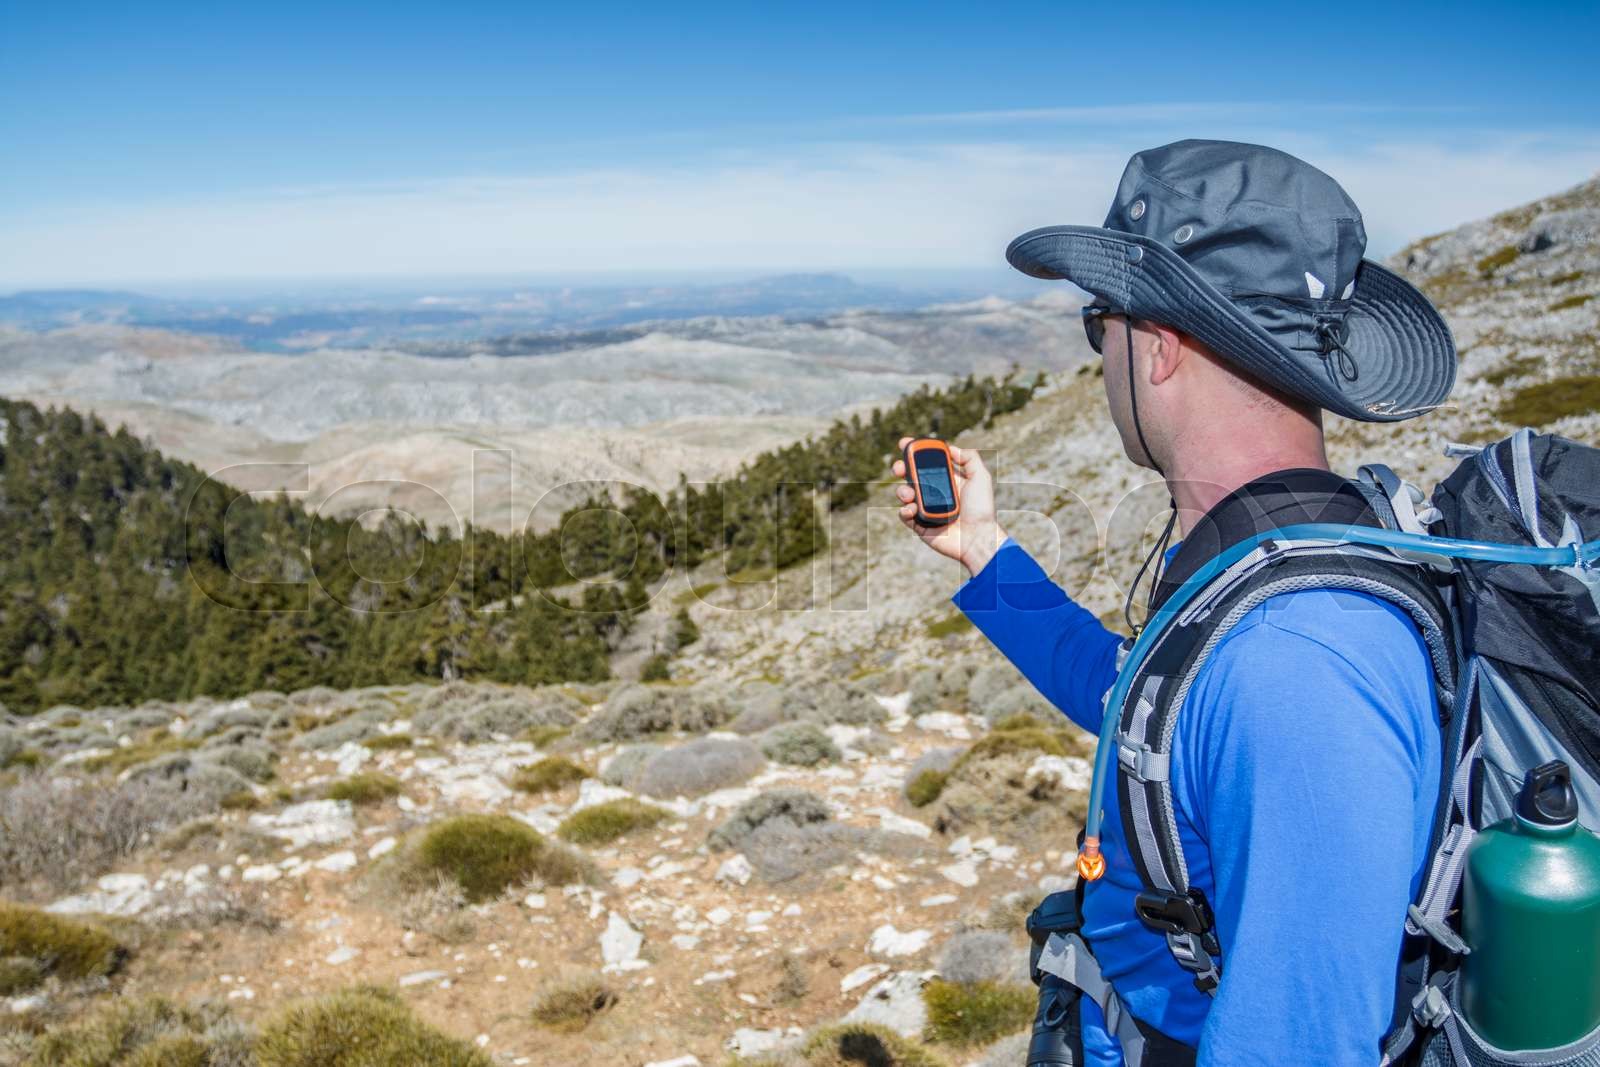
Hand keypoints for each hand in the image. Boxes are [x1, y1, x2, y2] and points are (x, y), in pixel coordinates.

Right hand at [893, 438, 1007, 576]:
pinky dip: (904, 510)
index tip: (905, 443)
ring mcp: (926, 509)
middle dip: (901, 468)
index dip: (914, 452)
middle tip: (899, 467)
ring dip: (902, 490)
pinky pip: (904, 515)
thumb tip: (950, 448)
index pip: (927, 462)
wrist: (978, 538)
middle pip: (911, 476)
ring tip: (910, 494)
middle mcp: (934, 492)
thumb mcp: (981, 477)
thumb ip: (969, 458)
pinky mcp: (920, 525)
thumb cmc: (982, 509)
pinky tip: (912, 509)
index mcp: (946, 479)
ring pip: (904, 494)